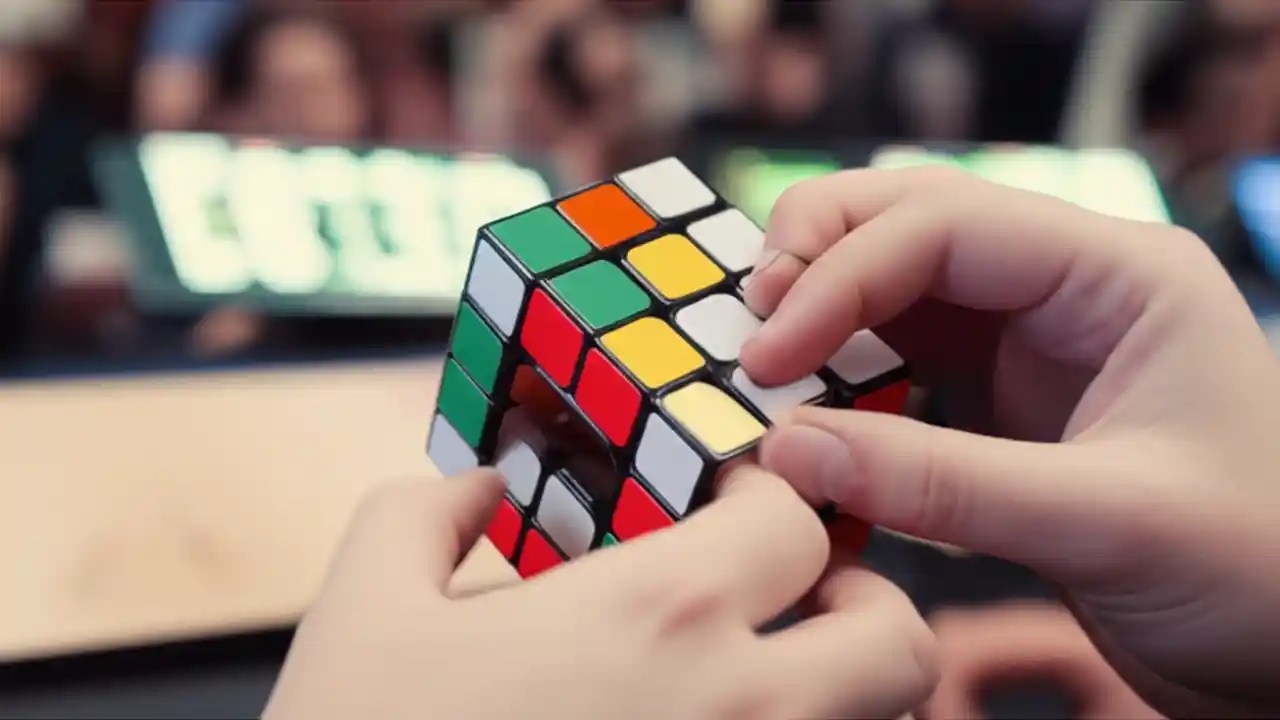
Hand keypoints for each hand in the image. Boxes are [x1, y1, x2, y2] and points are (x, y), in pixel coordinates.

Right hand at [263, 467, 936, 719]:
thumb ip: (425, 512)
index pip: (797, 521)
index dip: (775, 500)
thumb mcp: (365, 605)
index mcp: (658, 613)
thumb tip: (476, 489)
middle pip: (900, 642)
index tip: (735, 506)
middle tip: (799, 605)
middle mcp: (738, 707)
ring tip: (766, 688)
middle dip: (864, 609)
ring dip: (849, 702)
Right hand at [740, 167, 1279, 715]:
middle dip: (816, 262)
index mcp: (1118, 275)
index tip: (768, 355)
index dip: (839, 276)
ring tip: (760, 367)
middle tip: (747, 332)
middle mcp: (1067, 284)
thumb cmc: (1253, 570)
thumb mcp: (1102, 523)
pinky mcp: (1000, 395)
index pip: (947, 225)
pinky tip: (805, 408)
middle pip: (910, 219)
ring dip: (820, 314)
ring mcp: (1030, 337)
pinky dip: (840, 373)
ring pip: (895, 283)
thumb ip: (940, 485)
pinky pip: (898, 356)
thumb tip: (787, 453)